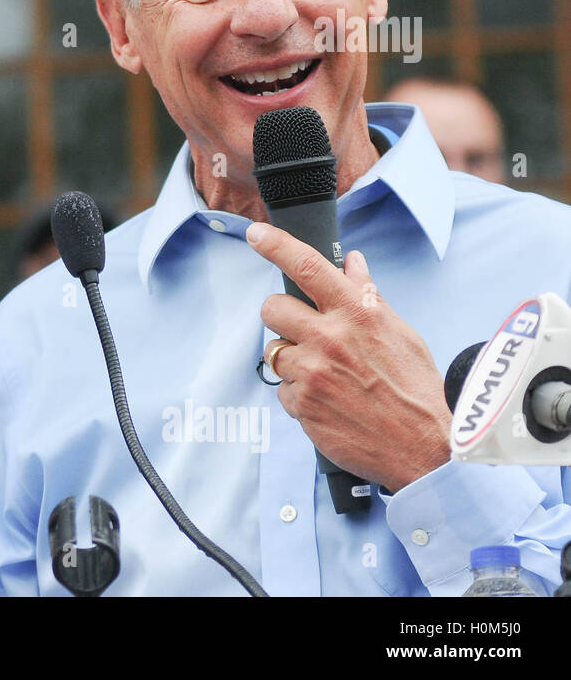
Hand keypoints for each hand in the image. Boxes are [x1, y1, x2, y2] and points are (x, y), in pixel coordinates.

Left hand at [246, 221, 451, 492]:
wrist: (424, 447)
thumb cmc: (415, 388)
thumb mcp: (400, 333)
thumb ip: (368, 296)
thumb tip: (353, 262)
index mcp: (357, 313)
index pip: (308, 266)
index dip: (276, 245)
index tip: (255, 233)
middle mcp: (330, 337)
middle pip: (272, 308)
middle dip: (281, 317)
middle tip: (303, 332)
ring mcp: (311, 371)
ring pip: (274, 351)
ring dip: (292, 361)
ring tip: (327, 376)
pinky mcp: (301, 403)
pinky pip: (282, 390)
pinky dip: (299, 395)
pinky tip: (329, 402)